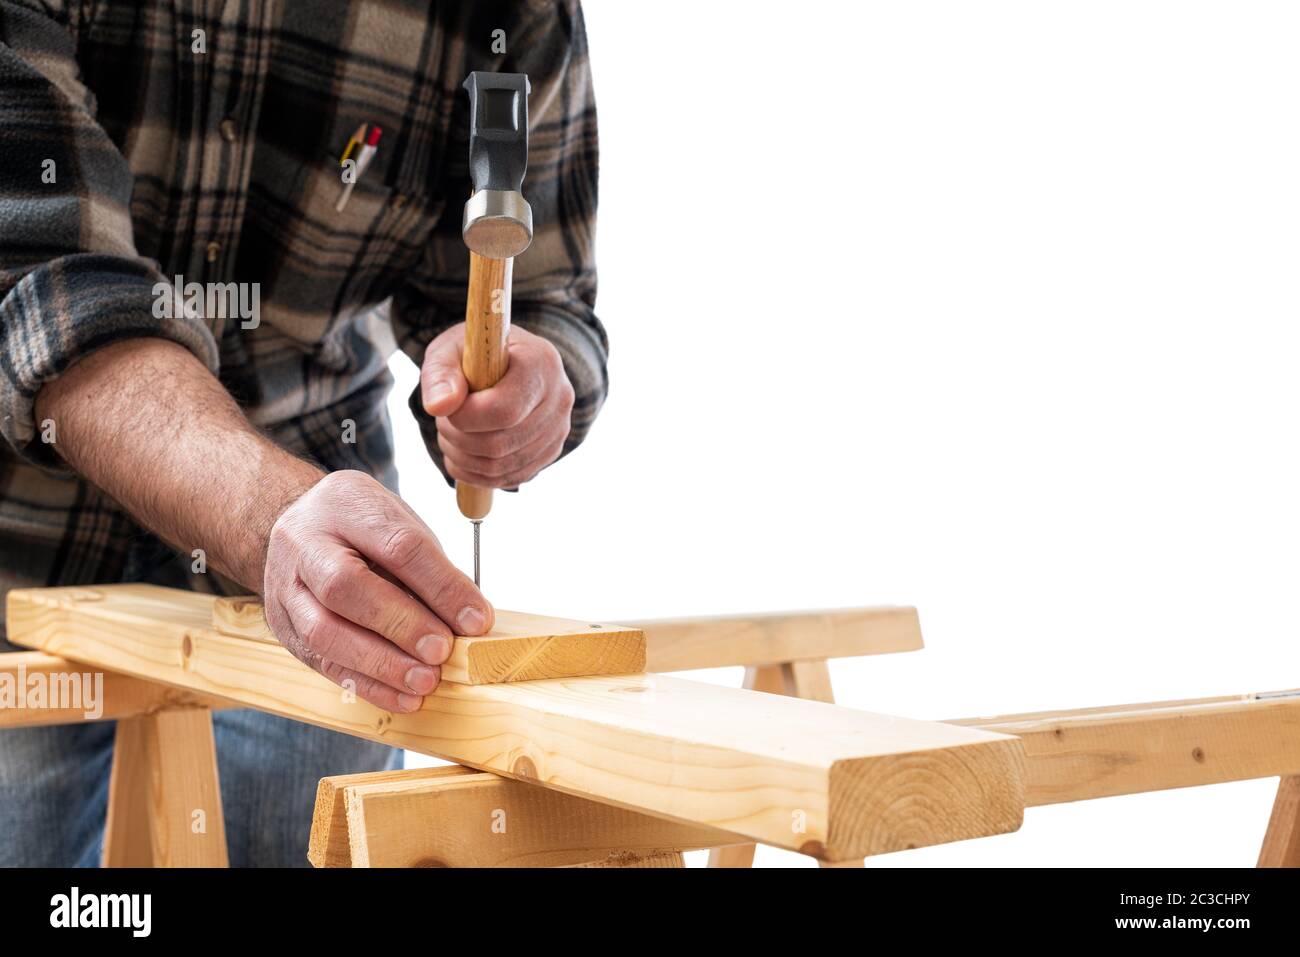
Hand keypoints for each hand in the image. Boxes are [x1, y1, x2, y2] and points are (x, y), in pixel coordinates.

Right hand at [263, 470, 493, 711]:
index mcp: (345, 504)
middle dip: (401, 624)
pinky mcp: (283, 626)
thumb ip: (431, 567)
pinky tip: (403, 697)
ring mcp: (285, 586)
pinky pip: (321, 662)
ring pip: (323, 631)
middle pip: (346, 586)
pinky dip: (367, 685)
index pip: (397, 545)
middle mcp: (304, 542)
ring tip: (425, 681)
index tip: (476, 619)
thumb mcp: (400, 523)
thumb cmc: (363, 526)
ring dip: (381, 664)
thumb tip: (469, 620)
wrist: (302, 525)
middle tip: (442, 651)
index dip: (441, 586)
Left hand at [420, 323, 574, 488]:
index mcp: (540, 362)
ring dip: (463, 458)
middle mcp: (559, 397)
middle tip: (443, 421)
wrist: (506, 362)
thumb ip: (440, 375)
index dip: (465, 418)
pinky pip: (509, 478)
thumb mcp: (449, 351)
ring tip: (450, 434)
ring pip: (501, 466)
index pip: (504, 410)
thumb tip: (439, 406)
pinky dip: (476, 473)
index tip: (445, 407)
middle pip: (501, 443)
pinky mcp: (550, 452)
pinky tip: (462, 453)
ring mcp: (559, 429)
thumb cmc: (474, 354)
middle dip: (458, 439)